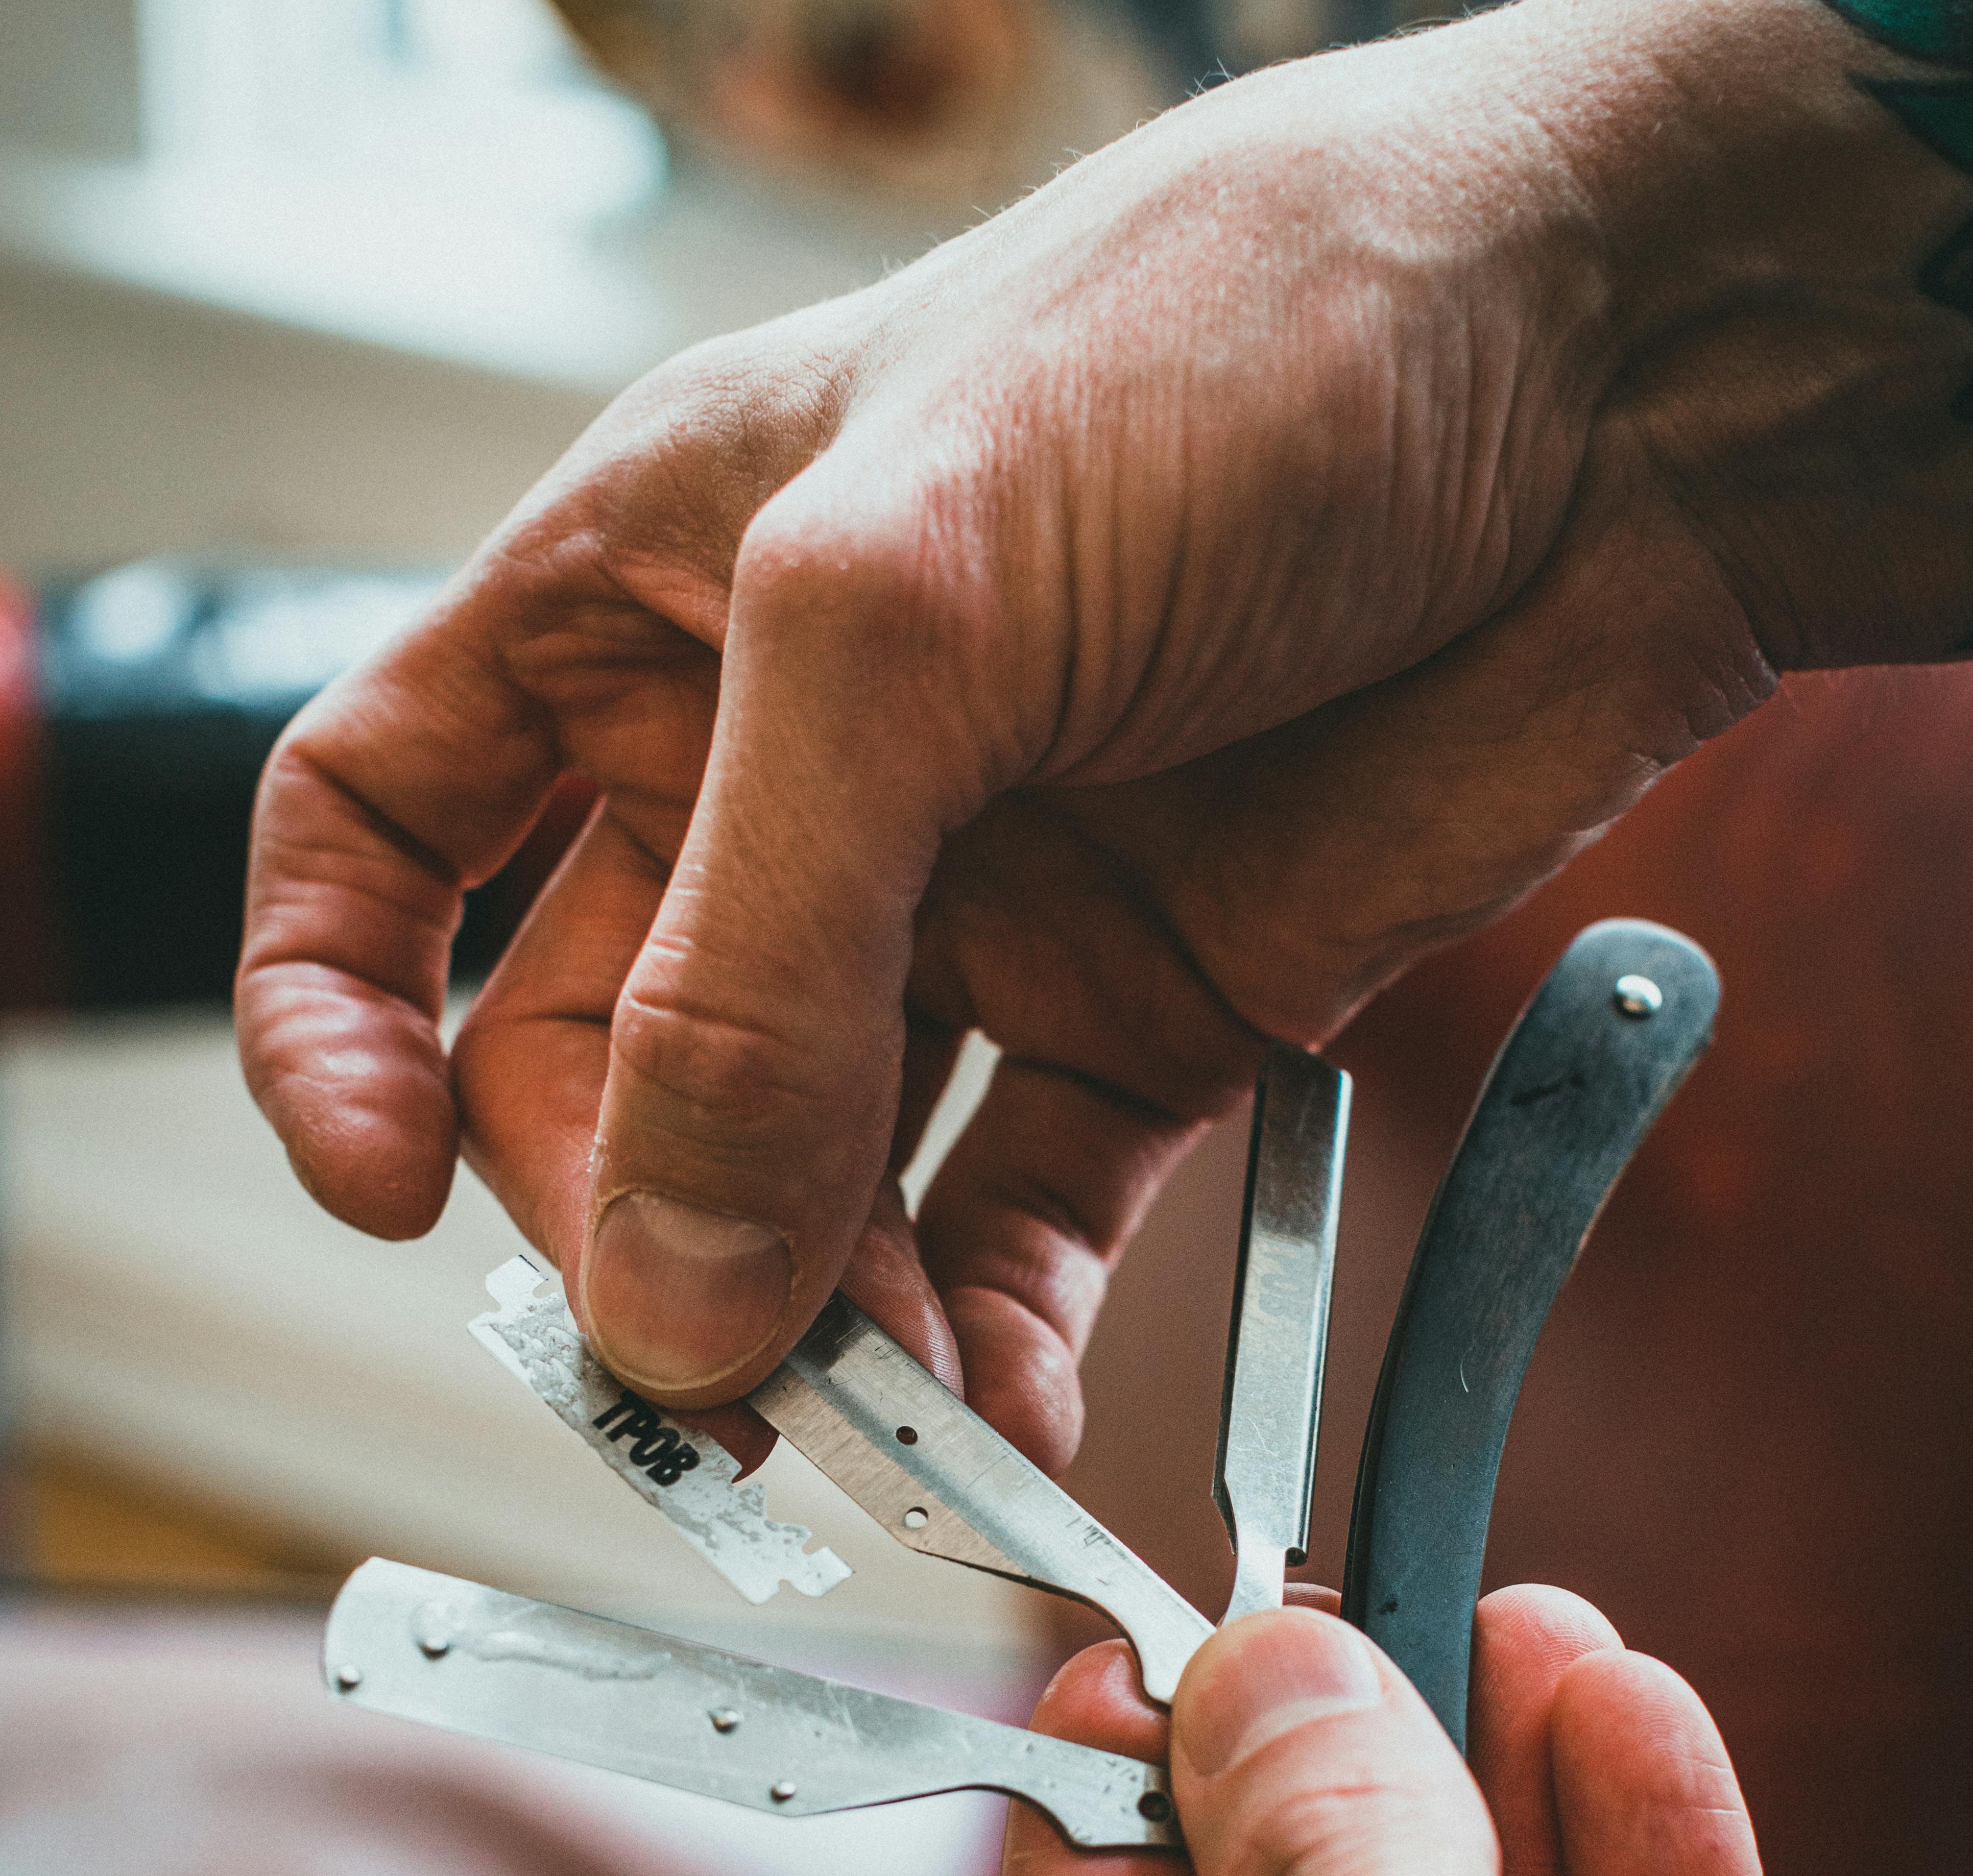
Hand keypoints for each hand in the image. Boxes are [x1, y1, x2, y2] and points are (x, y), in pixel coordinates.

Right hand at [236, 0, 1972, 1462]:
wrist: (1632, 373)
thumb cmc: (1253, 341)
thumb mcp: (913, 607)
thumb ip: (754, 961)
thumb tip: (668, 1286)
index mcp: (649, 605)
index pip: (386, 827)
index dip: (339, 1016)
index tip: (384, 1191)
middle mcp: (783, 776)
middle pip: (599, 1069)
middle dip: (634, 1229)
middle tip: (712, 1370)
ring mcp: (965, 908)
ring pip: (808, 1182)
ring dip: (819, 1329)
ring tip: (878, 1437)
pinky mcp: (1150, 1008)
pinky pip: (1019, 1225)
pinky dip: (1000, 1344)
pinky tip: (1006, 1428)